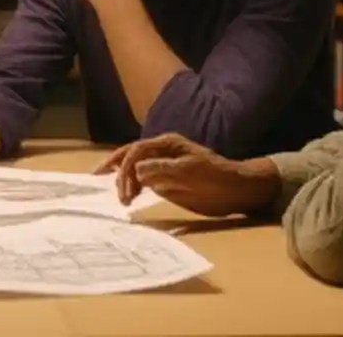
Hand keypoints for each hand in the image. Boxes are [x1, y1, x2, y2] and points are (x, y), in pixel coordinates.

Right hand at [94, 133, 280, 215]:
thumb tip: (136, 169)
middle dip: (116, 169)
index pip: (137, 151)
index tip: (125, 190)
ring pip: (133, 168)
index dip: (125, 167)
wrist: (236, 190)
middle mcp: (161, 152)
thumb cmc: (215, 176)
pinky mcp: (165, 180)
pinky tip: (128, 195)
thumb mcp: (189, 171)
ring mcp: (162, 166)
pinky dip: (132, 186)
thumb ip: (162, 169)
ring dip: (123, 180)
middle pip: (130, 155)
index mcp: (166, 144)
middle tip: (107, 186)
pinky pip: (143, 180)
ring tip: (121, 197)